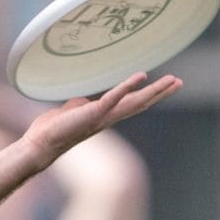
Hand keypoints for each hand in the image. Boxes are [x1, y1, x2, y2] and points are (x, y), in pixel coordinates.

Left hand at [22, 72, 183, 166]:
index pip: (132, 104)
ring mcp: (102, 116)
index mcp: (104, 116)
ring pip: (134, 102)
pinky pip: (112, 97)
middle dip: (160, 93)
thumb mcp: (71, 111)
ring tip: (172, 80)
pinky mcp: (93, 113)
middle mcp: (108, 118)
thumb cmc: (53, 129)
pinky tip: (141, 75)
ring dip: (154, 91)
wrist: (40, 144)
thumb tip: (83, 101)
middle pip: (140, 104)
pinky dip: (126, 86)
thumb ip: (81, 105)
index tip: (166, 85)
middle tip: (179, 82)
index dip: (148, 95)